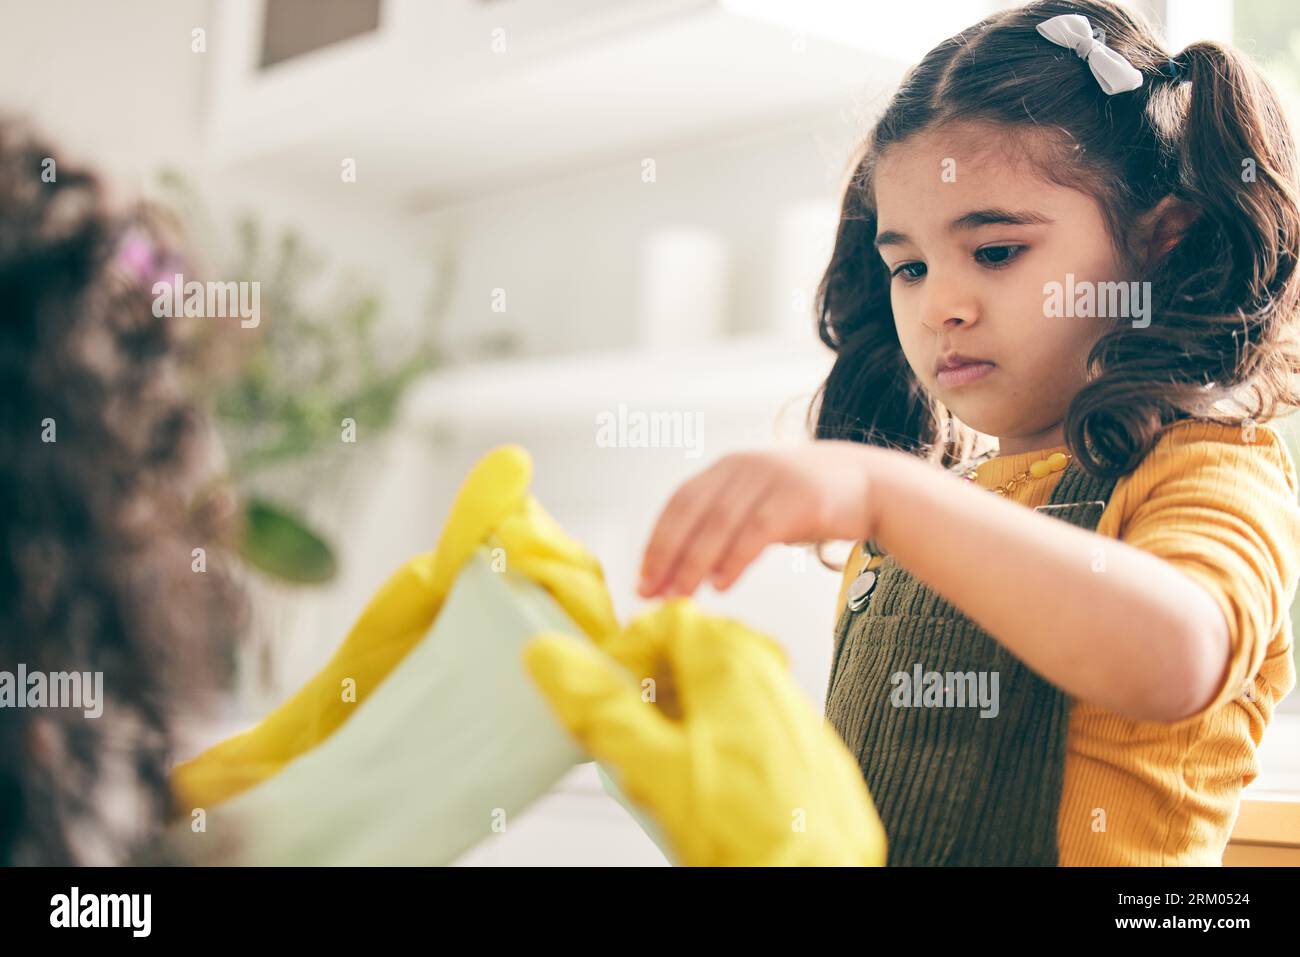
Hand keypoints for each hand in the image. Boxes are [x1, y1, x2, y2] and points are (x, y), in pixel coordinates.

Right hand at [522, 599, 887, 865]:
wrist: (814, 881)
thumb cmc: (751, 833)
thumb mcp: (652, 765)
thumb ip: (600, 706)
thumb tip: (554, 658)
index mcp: (735, 663)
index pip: (671, 617)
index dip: (628, 648)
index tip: (609, 685)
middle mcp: (774, 678)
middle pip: (699, 650)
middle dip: (654, 685)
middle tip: (630, 727)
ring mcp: (795, 715)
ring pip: (726, 689)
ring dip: (684, 716)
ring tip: (662, 765)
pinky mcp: (807, 753)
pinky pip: (753, 725)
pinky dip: (719, 741)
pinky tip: (707, 787)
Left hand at [637, 440, 878, 598]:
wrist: (871, 484)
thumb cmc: (807, 504)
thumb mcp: (758, 502)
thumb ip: (723, 523)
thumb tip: (679, 569)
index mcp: (726, 468)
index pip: (679, 504)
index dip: (657, 542)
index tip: (642, 579)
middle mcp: (743, 467)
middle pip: (692, 514)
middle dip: (668, 556)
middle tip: (651, 594)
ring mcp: (771, 478)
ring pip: (720, 524)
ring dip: (694, 564)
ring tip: (680, 596)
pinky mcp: (798, 497)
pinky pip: (757, 532)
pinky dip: (734, 559)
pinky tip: (720, 585)